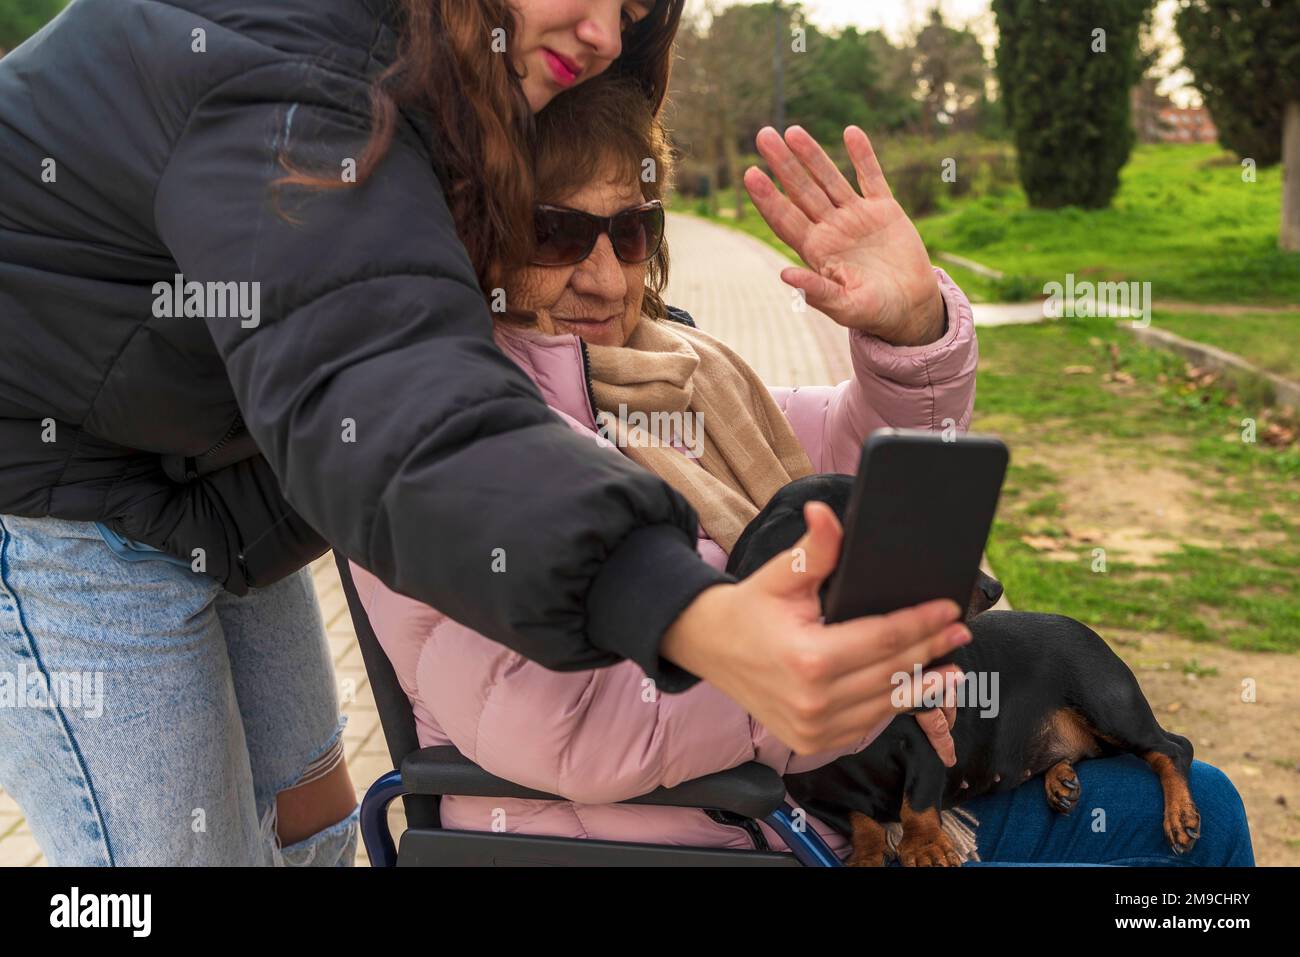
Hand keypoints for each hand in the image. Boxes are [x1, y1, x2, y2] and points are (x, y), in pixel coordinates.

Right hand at [662, 502, 969, 761]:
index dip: (922, 621)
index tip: (949, 607)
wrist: (710, 648)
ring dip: (923, 683)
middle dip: (932, 648)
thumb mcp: (782, 574)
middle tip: (960, 630)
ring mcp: (814, 727)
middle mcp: (814, 701)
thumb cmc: (749, 608)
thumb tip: (825, 513)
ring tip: (951, 665)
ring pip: (886, 704)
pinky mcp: (813, 740)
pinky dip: (892, 706)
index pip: (884, 637)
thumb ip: (815, 549)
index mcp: (809, 658)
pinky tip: (914, 688)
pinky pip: (867, 724)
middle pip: (893, 671)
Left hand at [743, 125, 944, 347]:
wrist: (910, 308)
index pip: (785, 219)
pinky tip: (850, 132)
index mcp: (817, 252)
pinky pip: (871, 177)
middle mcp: (831, 229)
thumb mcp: (846, 307)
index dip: (768, 198)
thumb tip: (785, 274)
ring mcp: (856, 216)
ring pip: (829, 179)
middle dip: (783, 164)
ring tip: (792, 130)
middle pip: (801, 191)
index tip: (750, 174)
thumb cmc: (874, 313)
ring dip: (812, 155)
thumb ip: (817, 291)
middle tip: (763, 135)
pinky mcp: (884, 210)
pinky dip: (862, 156)